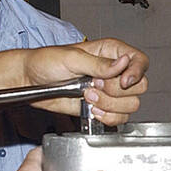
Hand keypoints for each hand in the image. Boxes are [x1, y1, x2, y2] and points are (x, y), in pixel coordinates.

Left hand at [25, 38, 148, 124]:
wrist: (30, 81)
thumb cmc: (46, 61)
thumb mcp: (72, 58)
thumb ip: (99, 64)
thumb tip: (122, 63)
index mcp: (110, 52)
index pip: (140, 61)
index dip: (136, 73)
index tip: (123, 81)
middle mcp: (114, 71)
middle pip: (139, 86)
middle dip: (117, 91)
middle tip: (94, 86)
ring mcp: (109, 91)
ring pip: (131, 104)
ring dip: (110, 105)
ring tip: (88, 97)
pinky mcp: (103, 107)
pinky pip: (119, 118)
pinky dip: (108, 117)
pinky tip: (92, 110)